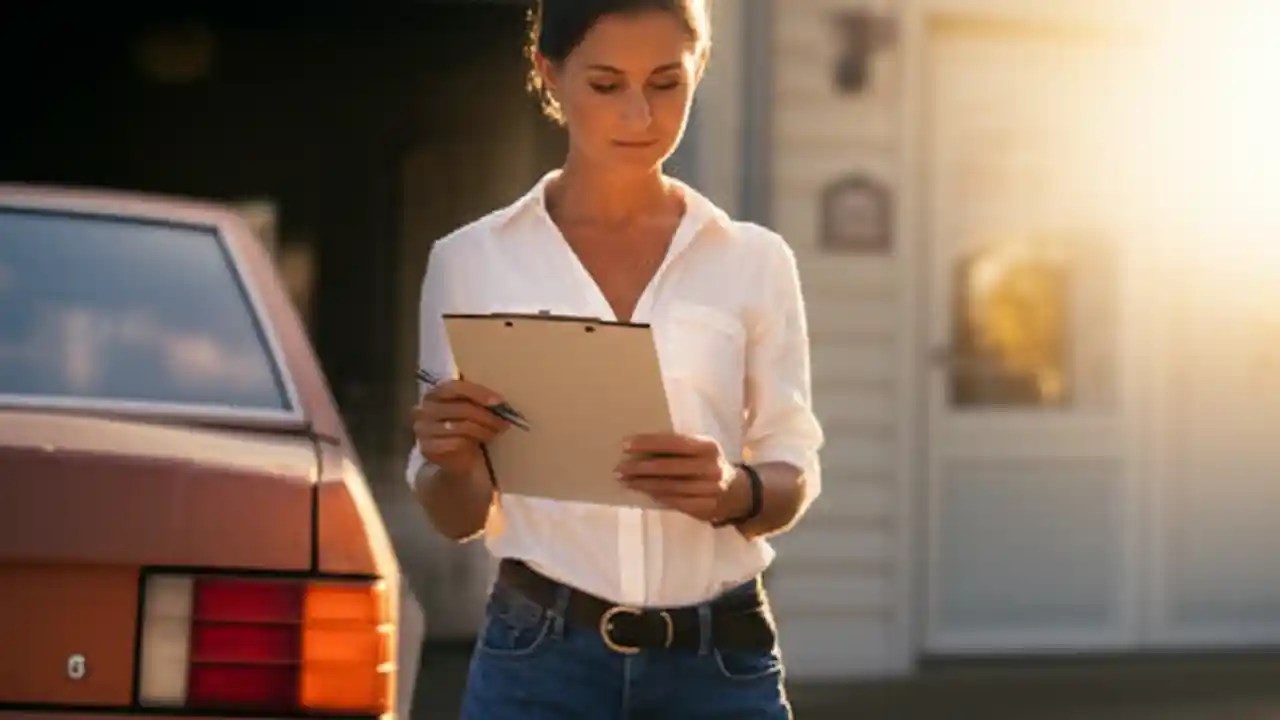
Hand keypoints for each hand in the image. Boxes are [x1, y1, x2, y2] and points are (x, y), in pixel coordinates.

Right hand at [412, 380, 510, 476]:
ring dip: (483, 430)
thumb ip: (478, 402)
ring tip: (495, 432)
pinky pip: (455, 442)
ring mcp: (422, 429)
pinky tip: (481, 444)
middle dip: (486, 415)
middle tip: (503, 421)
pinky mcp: (427, 448)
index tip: (499, 401)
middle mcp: (423, 409)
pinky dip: (472, 443)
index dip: (479, 393)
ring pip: (460, 426)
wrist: (455, 460)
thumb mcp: (471, 410)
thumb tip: (500, 403)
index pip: (455, 388)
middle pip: (460, 408)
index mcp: (434, 393)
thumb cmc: (464, 429)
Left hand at [615, 433, 746, 523]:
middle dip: (639, 468)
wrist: (738, 492)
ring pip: (668, 487)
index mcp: (707, 447)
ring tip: (624, 481)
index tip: (625, 445)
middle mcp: (709, 467)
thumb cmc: (710, 464)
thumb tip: (641, 446)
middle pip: (667, 467)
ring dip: (642, 484)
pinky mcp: (704, 507)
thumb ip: (680, 447)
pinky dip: (655, 496)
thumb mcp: (702, 449)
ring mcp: (709, 489)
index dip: (648, 443)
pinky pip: (674, 501)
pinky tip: (642, 491)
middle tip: (618, 468)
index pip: (673, 443)